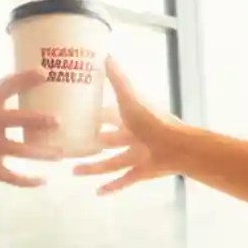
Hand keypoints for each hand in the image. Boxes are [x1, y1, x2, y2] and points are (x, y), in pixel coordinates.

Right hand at [0, 69, 61, 187]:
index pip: (6, 85)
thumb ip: (5, 100)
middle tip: (58, 121)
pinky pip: (10, 176)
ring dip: (41, 153)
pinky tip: (42, 179)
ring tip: (60, 154)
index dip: (25, 78)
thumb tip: (38, 89)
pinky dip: (26, 180)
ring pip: (18, 150)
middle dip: (37, 120)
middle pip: (15, 119)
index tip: (45, 72)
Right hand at [75, 57, 186, 193]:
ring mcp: (135, 154)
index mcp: (129, 116)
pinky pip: (123, 180)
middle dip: (90, 142)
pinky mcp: (140, 171)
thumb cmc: (153, 120)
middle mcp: (131, 135)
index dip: (93, 112)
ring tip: (73, 171)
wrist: (177, 147)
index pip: (107, 113)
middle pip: (106, 139)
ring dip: (93, 167)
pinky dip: (112, 187)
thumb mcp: (130, 98)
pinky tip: (97, 193)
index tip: (74, 113)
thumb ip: (118, 79)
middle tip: (69, 146)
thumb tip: (105, 54)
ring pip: (110, 162)